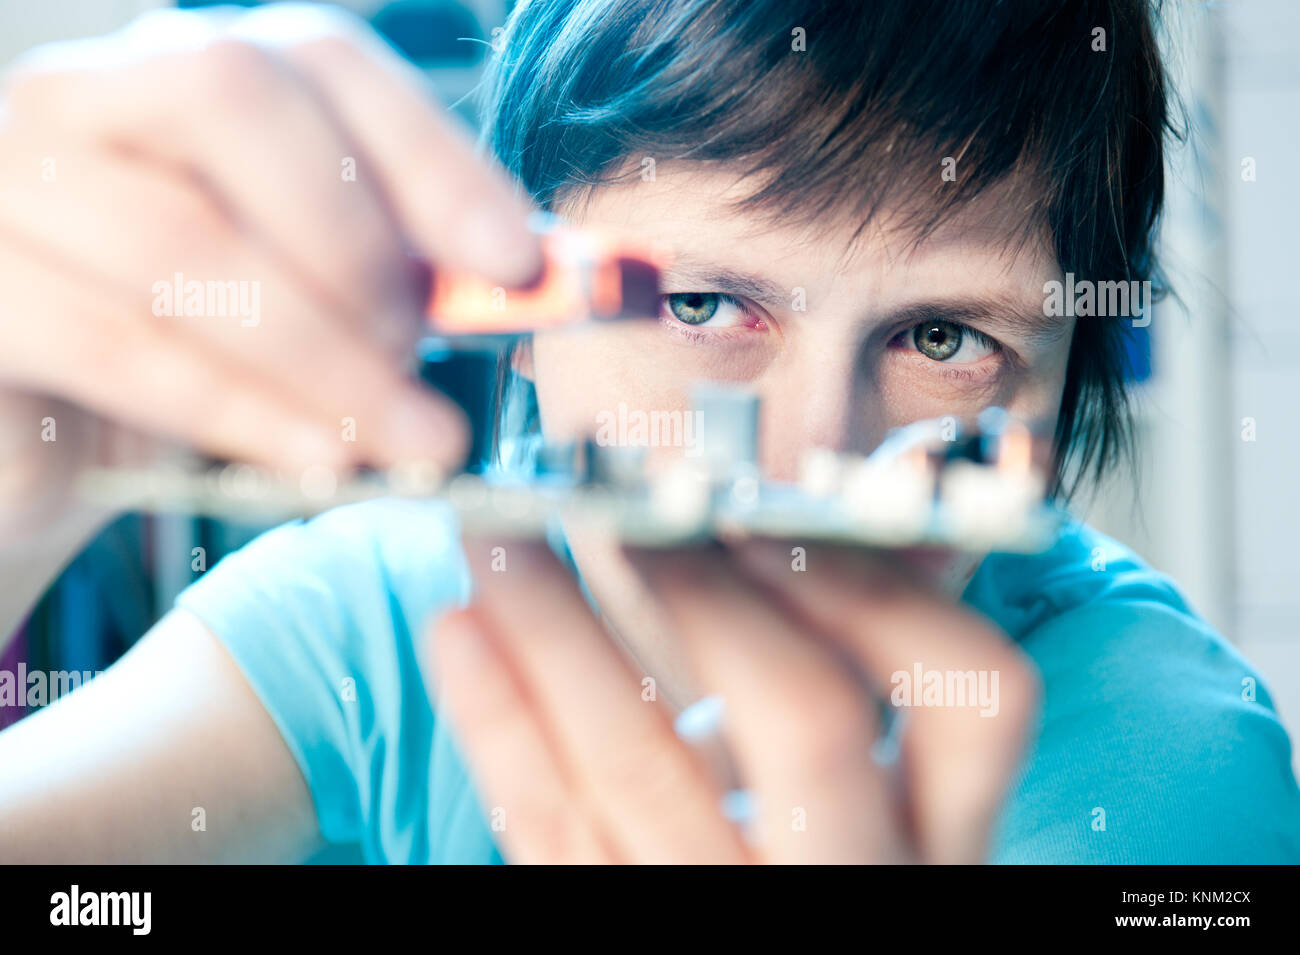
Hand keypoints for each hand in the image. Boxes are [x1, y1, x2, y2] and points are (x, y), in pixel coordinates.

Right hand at [0, 5, 539, 541]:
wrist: (46, 442)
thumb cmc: (198, 359)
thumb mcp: (306, 296)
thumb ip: (395, 270)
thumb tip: (530, 282)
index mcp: (189, 76)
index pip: (322, 62)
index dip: (432, 158)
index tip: (518, 263)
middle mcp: (91, 98)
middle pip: (234, 102)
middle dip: (359, 245)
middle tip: (420, 354)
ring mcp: (13, 183)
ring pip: (181, 239)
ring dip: (321, 354)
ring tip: (403, 437)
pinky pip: (117, 342)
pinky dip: (240, 408)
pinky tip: (316, 459)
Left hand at [429, 538, 1039, 863]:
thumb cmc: (810, 869)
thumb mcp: (868, 813)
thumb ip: (852, 699)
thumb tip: (815, 538)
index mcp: (930, 838)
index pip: (969, 699)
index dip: (879, 595)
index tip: (768, 519)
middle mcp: (849, 878)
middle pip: (811, 719)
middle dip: (705, 592)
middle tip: (618, 513)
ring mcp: (728, 912)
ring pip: (641, 767)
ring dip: (556, 629)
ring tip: (493, 544)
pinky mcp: (619, 925)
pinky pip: (547, 828)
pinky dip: (497, 719)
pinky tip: (460, 636)